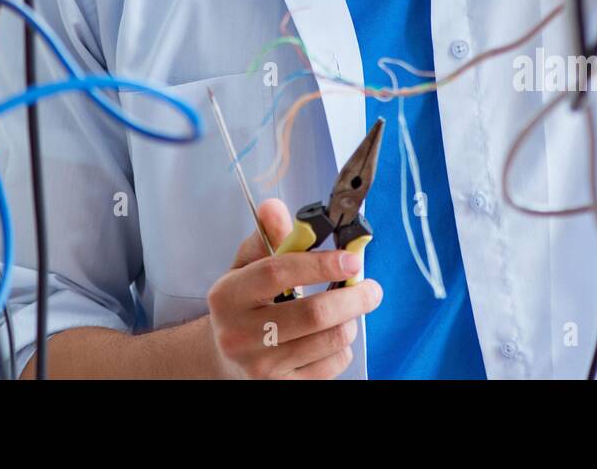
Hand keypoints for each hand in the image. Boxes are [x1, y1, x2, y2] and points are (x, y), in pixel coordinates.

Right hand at [205, 198, 382, 379]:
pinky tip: (331, 336)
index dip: (320, 262)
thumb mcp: (245, 268)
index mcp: (228, 295)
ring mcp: (261, 368)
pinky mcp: (282, 389)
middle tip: (371, 288)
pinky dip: (342, 347)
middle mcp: (240, 334)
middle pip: (313, 314)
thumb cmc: (244, 304)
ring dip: (350, 320)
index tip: (352, 258)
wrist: (225, 360)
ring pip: (329, 340)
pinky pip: (332, 365)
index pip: (278, 272)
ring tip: (348, 309)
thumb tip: (274, 207)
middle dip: (353, 297)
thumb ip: (267, 238)